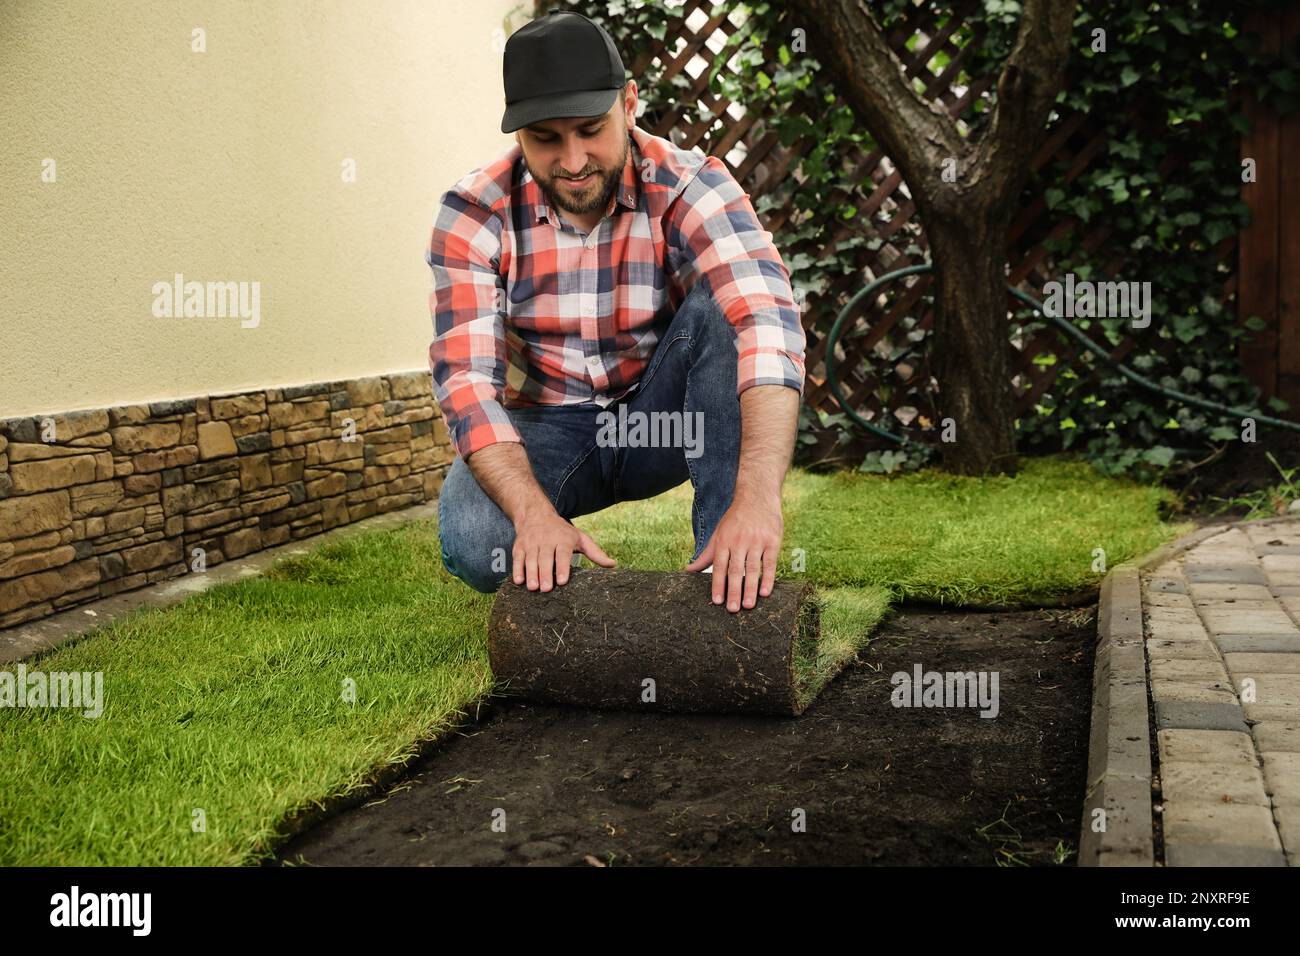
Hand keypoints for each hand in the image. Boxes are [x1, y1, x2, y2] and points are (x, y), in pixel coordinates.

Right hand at [512, 508, 615, 590]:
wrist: (536, 514)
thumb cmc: (562, 531)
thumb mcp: (580, 538)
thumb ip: (595, 553)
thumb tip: (612, 565)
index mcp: (563, 539)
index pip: (563, 554)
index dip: (562, 567)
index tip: (562, 581)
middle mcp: (546, 540)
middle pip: (545, 558)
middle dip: (545, 574)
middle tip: (546, 589)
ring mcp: (531, 543)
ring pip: (531, 559)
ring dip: (531, 574)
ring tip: (533, 587)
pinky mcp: (519, 546)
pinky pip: (518, 558)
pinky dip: (517, 569)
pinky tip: (519, 581)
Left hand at [684, 493, 782, 611]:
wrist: (757, 496)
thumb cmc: (736, 519)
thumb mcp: (718, 533)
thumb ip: (706, 554)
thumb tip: (688, 570)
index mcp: (724, 540)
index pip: (719, 566)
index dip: (718, 584)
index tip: (717, 601)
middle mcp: (739, 541)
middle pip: (735, 570)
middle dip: (733, 590)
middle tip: (732, 609)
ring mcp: (757, 541)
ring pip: (752, 568)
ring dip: (750, 588)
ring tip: (748, 605)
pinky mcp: (773, 541)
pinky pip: (770, 563)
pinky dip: (768, 578)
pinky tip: (765, 592)